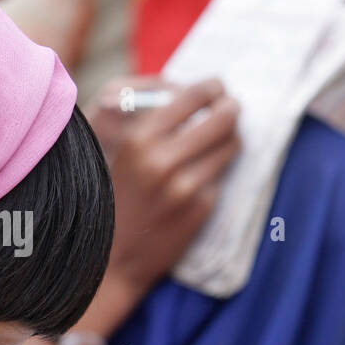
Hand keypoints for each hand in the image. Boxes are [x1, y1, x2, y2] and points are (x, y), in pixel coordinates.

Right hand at [87, 74, 239, 296]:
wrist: (114, 258)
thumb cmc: (113, 198)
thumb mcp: (119, 153)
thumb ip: (150, 121)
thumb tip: (188, 91)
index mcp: (139, 140)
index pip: (192, 97)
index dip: (211, 87)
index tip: (216, 86)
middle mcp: (164, 162)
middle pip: (221, 117)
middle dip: (230, 108)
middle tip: (231, 106)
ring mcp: (186, 187)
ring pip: (230, 145)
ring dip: (231, 137)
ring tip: (224, 136)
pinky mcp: (201, 208)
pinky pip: (222, 174)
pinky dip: (218, 169)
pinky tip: (206, 171)